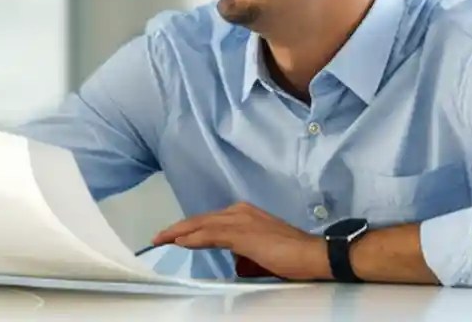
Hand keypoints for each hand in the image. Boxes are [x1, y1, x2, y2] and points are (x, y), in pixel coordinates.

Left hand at [151, 202, 330, 280]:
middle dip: (178, 228)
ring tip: (161, 239)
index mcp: (244, 213)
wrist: (313, 255)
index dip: (190, 228)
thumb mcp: (261, 252)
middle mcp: (239, 211)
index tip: (172, 236)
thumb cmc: (292, 256)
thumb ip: (244, 252)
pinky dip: (194, 238)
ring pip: (202, 225)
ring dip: (179, 232)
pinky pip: (211, 234)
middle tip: (158, 237)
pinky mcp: (242, 233)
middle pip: (201, 220)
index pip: (209, 221)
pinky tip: (180, 242)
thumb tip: (235, 261)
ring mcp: (240, 220)